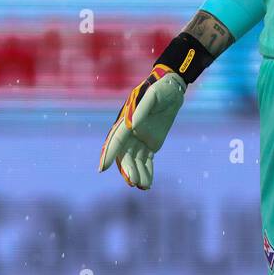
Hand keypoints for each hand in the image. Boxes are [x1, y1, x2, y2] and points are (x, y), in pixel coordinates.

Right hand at [98, 64, 186, 189]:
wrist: (171, 89)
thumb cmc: (159, 88)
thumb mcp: (152, 95)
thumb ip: (142, 109)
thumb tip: (132, 125)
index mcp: (126, 120)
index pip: (116, 140)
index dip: (109, 154)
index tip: (102, 168)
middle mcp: (130, 132)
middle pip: (125, 154)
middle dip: (127, 168)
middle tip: (133, 182)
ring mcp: (140, 139)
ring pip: (135, 160)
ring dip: (138, 173)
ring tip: (144, 186)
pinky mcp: (151, 143)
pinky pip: (147, 160)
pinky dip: (147, 172)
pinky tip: (148, 184)